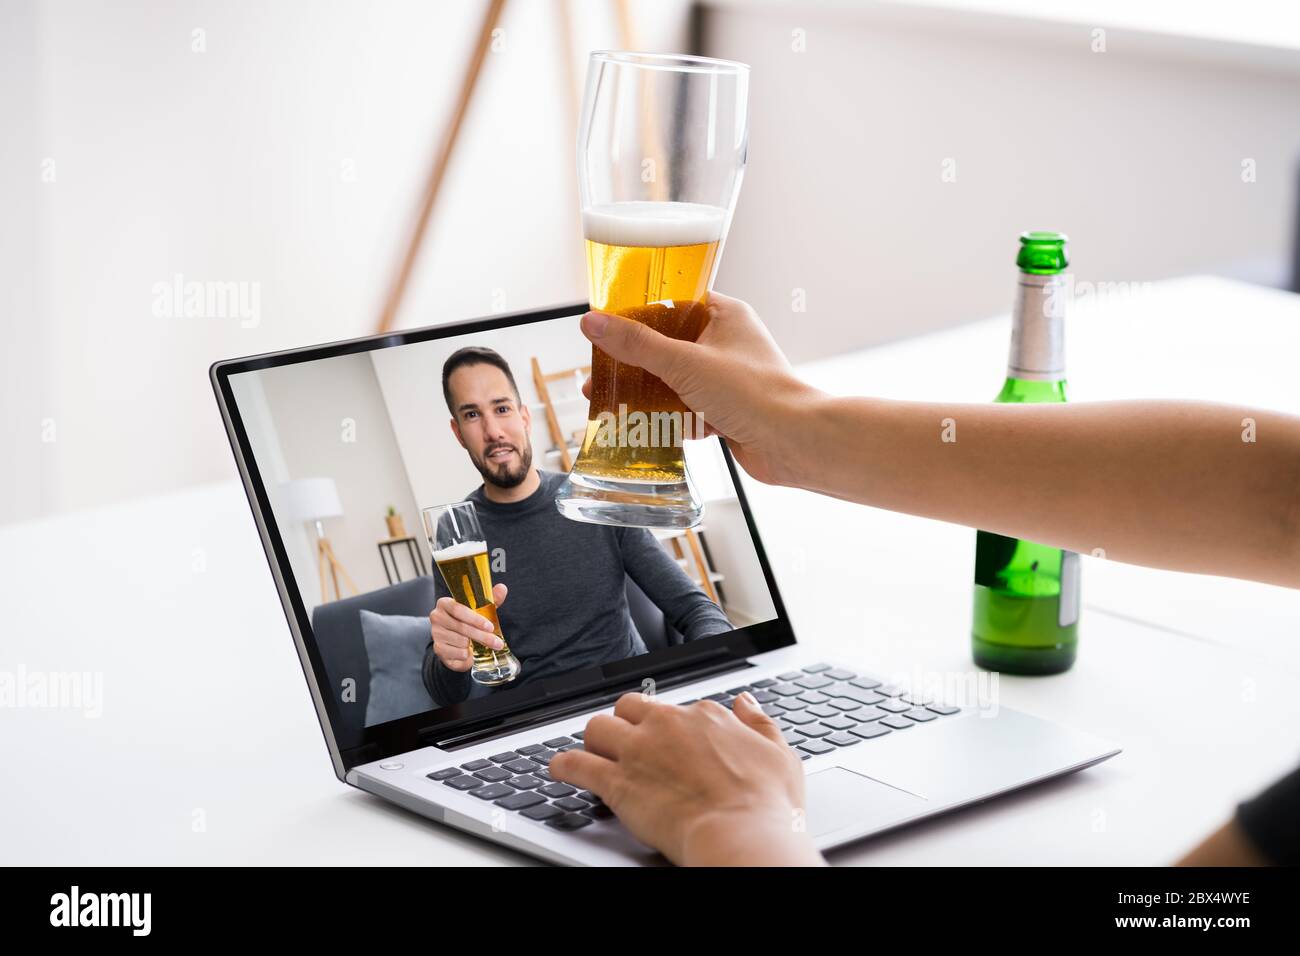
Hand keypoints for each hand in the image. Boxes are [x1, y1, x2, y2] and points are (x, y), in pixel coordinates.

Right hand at [428, 584, 506, 671]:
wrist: (455, 641)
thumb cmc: (468, 621)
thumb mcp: (480, 610)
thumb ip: (491, 600)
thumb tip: (502, 588)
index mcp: (445, 603)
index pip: (458, 609)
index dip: (475, 619)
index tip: (490, 626)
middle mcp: (437, 617)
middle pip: (462, 627)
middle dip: (482, 636)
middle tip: (497, 643)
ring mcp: (436, 633)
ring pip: (461, 641)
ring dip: (474, 645)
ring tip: (478, 644)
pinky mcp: (438, 649)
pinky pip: (458, 653)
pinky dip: (467, 654)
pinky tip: (468, 650)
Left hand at [549, 690, 825, 865]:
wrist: (741, 835)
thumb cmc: (765, 805)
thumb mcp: (780, 755)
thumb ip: (760, 723)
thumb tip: (746, 702)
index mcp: (706, 717)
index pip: (677, 709)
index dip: (672, 728)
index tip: (672, 743)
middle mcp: (668, 725)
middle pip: (629, 707)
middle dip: (626, 722)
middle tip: (629, 744)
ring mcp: (638, 751)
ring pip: (597, 727)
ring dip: (594, 740)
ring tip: (595, 754)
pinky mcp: (616, 782)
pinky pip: (574, 764)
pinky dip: (562, 766)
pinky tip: (560, 770)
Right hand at [579, 292, 821, 486]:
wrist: (794, 444)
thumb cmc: (754, 393)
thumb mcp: (685, 362)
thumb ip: (638, 344)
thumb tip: (594, 323)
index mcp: (724, 315)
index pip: (673, 302)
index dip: (638, 311)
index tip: (607, 321)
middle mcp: (726, 343)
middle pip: (667, 344)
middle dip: (632, 361)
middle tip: (598, 370)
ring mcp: (726, 379)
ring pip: (674, 380)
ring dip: (643, 392)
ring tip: (606, 402)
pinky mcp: (725, 411)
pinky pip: (686, 410)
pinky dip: (664, 418)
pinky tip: (637, 427)